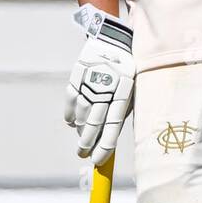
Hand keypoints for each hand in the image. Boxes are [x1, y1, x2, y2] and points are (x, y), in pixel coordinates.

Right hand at [64, 5, 134, 165]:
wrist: (112, 42)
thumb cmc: (125, 72)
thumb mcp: (130, 91)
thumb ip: (121, 112)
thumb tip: (109, 138)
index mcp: (122, 96)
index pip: (111, 128)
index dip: (104, 147)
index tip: (97, 161)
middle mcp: (104, 91)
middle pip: (93, 125)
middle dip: (86, 144)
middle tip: (82, 154)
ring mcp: (88, 84)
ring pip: (81, 116)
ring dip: (80, 130)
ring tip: (81, 139)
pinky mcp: (76, 78)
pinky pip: (71, 102)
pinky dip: (71, 115)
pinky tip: (73, 122)